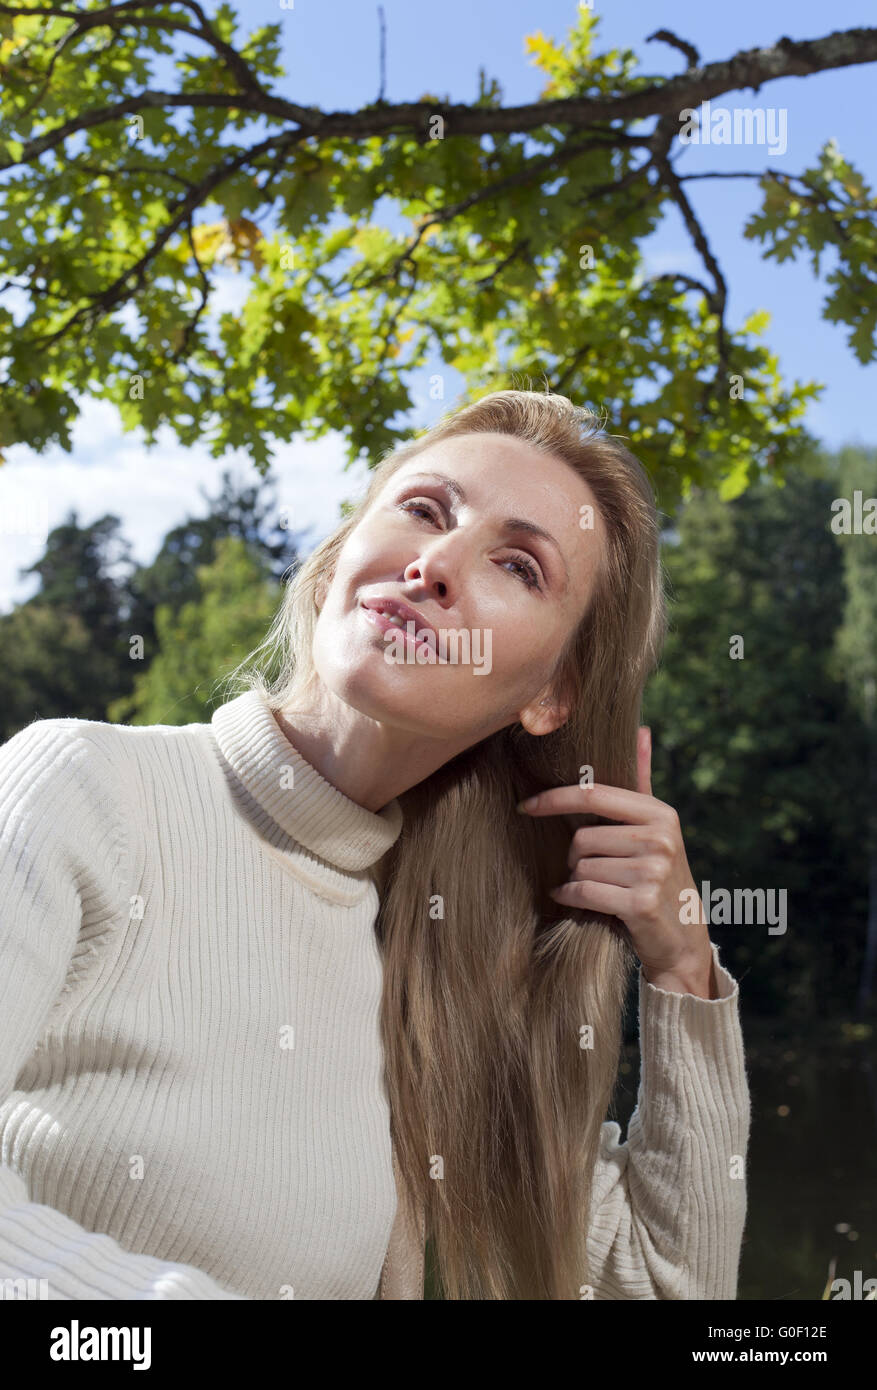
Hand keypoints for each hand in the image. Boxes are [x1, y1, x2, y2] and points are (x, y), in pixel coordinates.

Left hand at [517, 727, 714, 996]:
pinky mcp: (640, 903)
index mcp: (660, 814)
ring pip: (581, 866)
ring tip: (601, 889)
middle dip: (576, 858)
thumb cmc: (659, 880)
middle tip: (594, 872)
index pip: (595, 795)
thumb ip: (642, 783)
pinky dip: (571, 897)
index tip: (525, 806)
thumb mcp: (657, 830)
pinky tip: (576, 900)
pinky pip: (583, 891)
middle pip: (582, 838)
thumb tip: (642, 730)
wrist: (683, 942)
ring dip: (578, 880)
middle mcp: (660, 838)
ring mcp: (653, 871)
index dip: (555, 799)